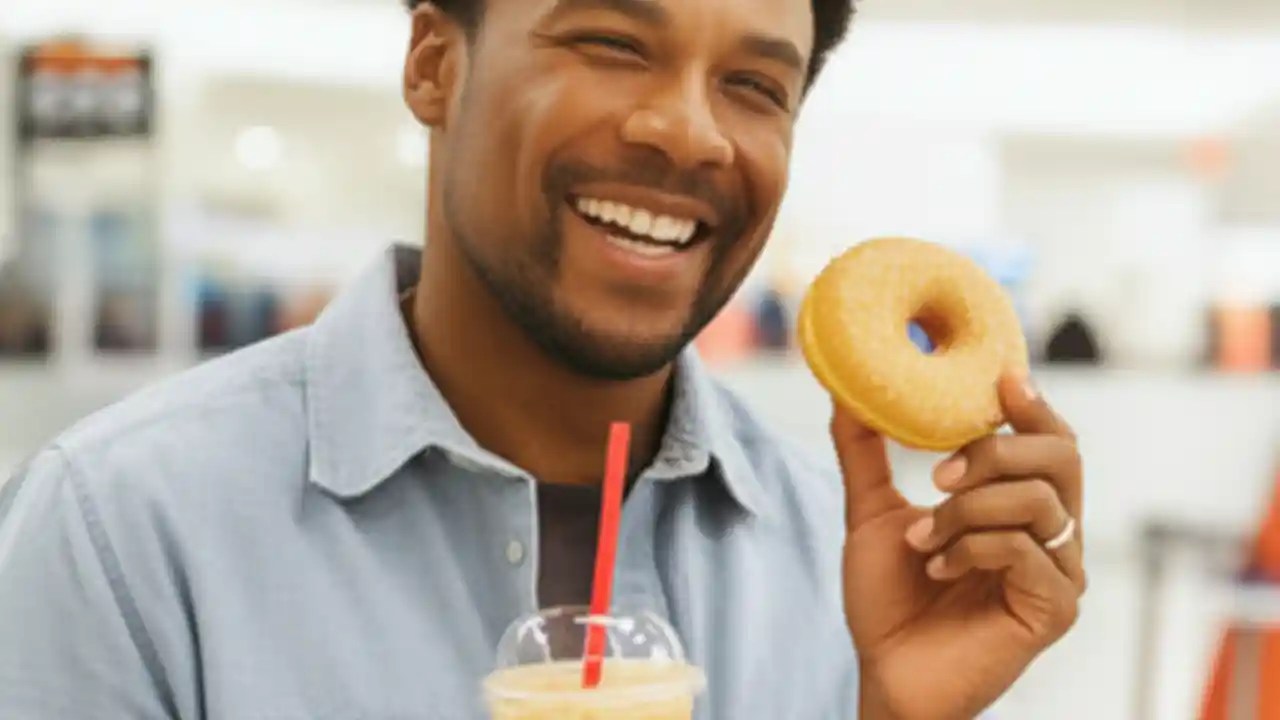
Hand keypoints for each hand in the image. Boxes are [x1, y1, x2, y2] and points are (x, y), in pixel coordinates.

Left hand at [836, 373, 1084, 719]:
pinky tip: (936, 567)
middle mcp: (1053, 534)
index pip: (1051, 439)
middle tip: (939, 473)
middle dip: (995, 451)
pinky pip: (1025, 550)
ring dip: (965, 511)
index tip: (998, 379)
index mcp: (1021, 505)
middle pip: (1063, 456)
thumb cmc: (889, 600)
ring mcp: (1060, 572)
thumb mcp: (872, 512)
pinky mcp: (1054, 609)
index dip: (1032, 405)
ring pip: (1037, 501)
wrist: (887, 673)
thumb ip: (863, 450)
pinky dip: (970, 547)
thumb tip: (846, 388)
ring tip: (924, 540)